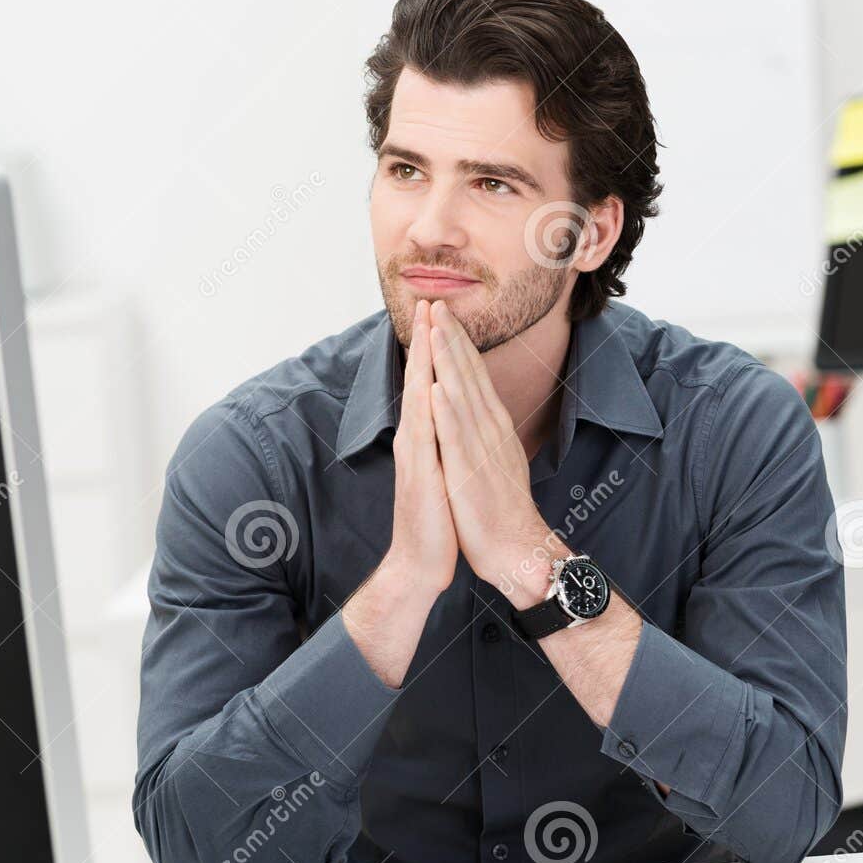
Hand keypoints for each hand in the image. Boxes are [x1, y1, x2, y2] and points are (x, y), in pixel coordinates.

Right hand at [388, 299, 458, 597]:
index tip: (440, 312)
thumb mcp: (441, 467)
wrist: (420, 561)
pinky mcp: (421, 478)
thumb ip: (440, 437)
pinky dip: (428, 411)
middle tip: (430, 302)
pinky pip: (425, 438)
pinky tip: (431, 388)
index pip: (430, 380)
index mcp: (424, 435)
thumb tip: (447, 411)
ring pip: (419, 400)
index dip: (434, 346)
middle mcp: (415, 439)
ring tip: (426, 329)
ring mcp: (415, 457)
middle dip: (425, 341)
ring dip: (422, 363)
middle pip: (420, 380)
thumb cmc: (435, 516)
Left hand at [427, 300, 554, 595]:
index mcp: (492, 427)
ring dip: (450, 362)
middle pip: (469, 376)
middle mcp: (490, 431)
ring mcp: (482, 451)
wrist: (517, 550)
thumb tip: (473, 407)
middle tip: (437, 303)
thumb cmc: (501, 508)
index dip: (458, 343)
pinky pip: (458, 439)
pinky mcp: (471, 475)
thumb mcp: (494, 458)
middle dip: (452, 338)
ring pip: (463, 398)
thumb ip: (484, 430)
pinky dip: (449, 412)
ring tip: (436, 329)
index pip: (473, 377)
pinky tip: (438, 389)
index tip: (443, 314)